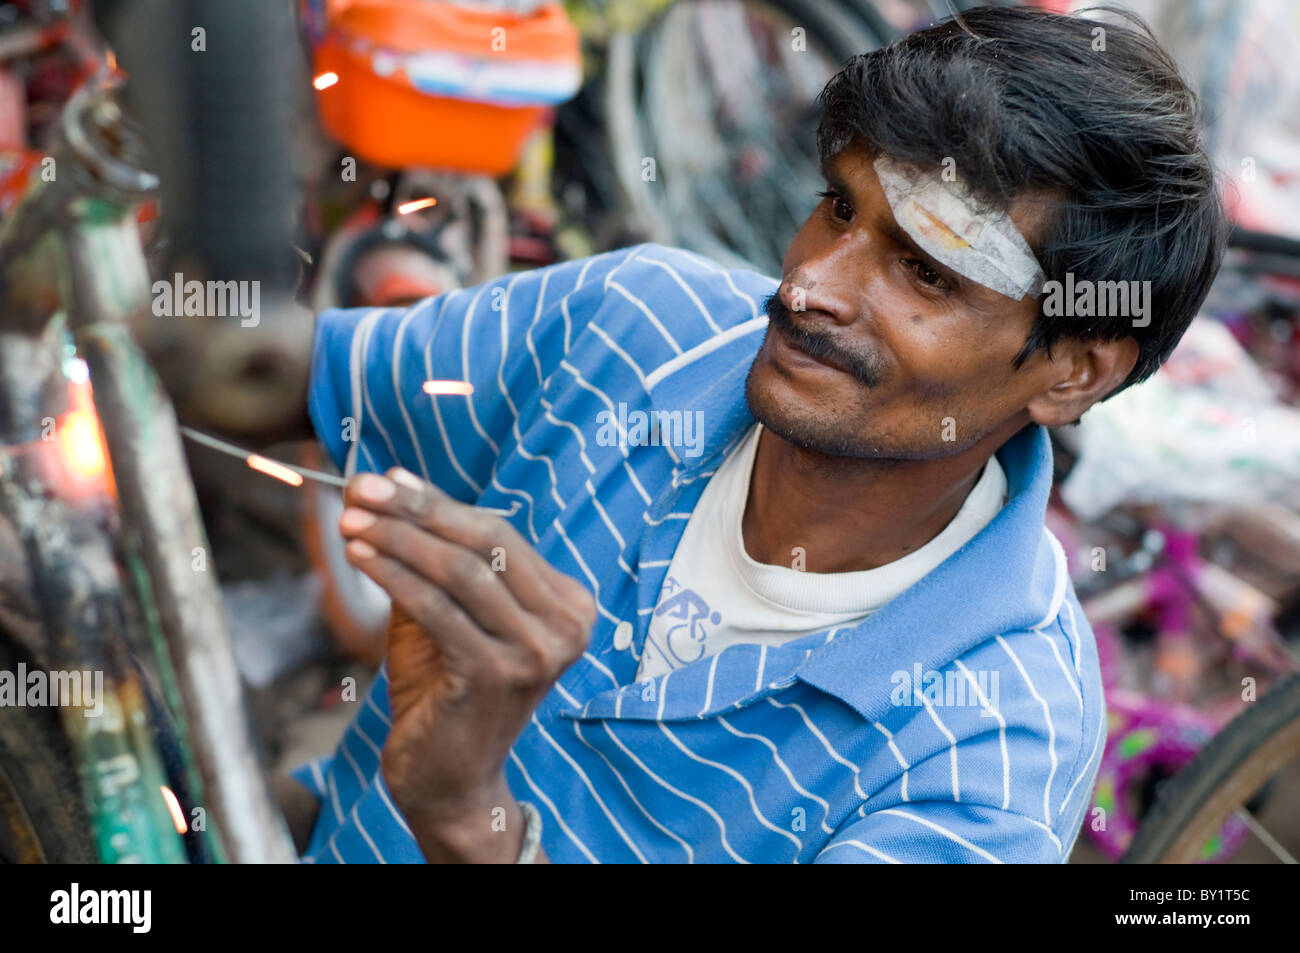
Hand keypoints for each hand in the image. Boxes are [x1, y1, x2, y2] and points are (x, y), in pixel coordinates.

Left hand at [338, 468, 596, 861]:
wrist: (449, 778)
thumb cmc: (445, 690)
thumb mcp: (447, 614)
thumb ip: (432, 557)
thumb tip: (389, 486)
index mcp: (567, 604)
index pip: (501, 534)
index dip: (439, 502)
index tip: (387, 479)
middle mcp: (566, 626)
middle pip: (486, 544)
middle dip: (417, 510)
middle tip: (363, 489)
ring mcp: (537, 652)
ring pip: (462, 571)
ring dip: (399, 539)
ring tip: (351, 522)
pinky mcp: (497, 675)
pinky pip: (439, 609)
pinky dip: (394, 576)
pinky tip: (359, 558)